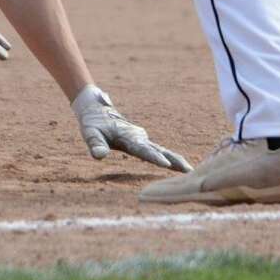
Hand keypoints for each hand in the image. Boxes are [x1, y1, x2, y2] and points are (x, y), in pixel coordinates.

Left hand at [71, 85, 190, 171]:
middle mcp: (138, 137)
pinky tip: (178, 167)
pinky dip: (170, 158)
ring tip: (189, 170)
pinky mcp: (142, 141)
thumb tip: (99, 156)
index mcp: (127, 136)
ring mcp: (142, 139)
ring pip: (162, 150)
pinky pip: (158, 150)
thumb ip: (95, 144)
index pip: (142, 149)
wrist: (96, 108)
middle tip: (189, 170)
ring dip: (175, 160)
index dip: (154, 157)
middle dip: (174, 160)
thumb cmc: (92, 123)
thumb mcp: (90, 132)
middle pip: (159, 150)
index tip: (166, 164)